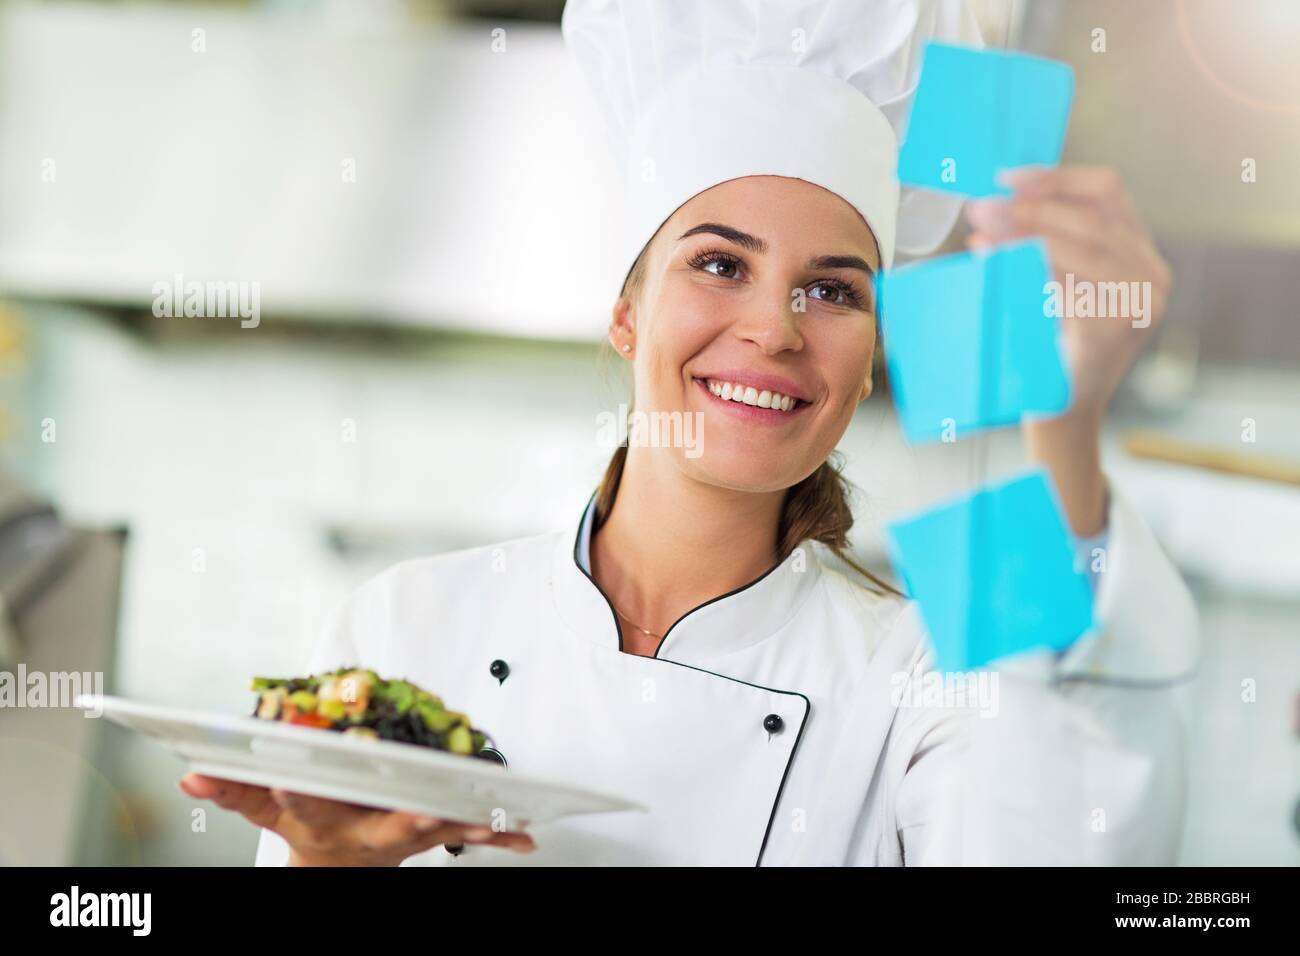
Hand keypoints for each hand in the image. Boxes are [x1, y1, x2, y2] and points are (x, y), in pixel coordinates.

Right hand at [180, 772, 535, 865]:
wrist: (342, 860)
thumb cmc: (310, 824)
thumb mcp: (268, 813)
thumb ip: (234, 791)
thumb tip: (190, 776)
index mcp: (323, 824)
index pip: (305, 807)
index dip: (296, 795)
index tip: (293, 782)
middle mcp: (367, 833)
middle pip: (387, 826)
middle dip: (408, 819)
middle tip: (426, 814)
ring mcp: (404, 835)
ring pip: (440, 829)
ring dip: (469, 825)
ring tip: (499, 817)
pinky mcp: (433, 832)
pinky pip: (469, 834)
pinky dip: (499, 834)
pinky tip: (528, 834)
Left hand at [964, 166, 1172, 535]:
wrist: (1060, 411)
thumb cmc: (1051, 343)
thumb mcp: (1062, 285)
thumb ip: (1055, 243)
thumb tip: (1001, 198)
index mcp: (1143, 254)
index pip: (1108, 192)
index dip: (1058, 177)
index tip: (1008, 177)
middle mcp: (1153, 276)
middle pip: (1090, 218)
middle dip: (1029, 208)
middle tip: (980, 207)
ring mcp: (1142, 304)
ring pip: (1079, 248)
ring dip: (1023, 233)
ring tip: (980, 228)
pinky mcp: (1115, 330)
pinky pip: (1067, 286)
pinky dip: (1026, 268)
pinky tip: (991, 260)